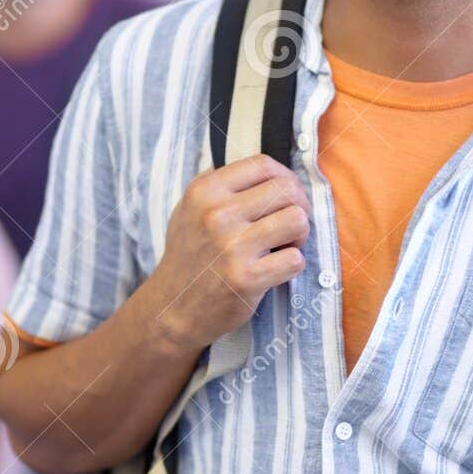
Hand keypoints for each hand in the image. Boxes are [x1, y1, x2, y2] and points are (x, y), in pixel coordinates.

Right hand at [147, 153, 309, 353]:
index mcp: (204, 191)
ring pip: (297, 220)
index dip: (285, 178)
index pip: (263, 165)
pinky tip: (275, 269)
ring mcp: (232, 247)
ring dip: (299, 235)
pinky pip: (295, 259)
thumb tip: (266, 169)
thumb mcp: (189, 209)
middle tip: (289, 225)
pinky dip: (292, 265)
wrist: (173, 308)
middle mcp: (217, 215)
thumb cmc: (189, 256)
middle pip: (287, 190)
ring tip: (284, 245)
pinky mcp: (246, 278)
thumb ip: (221, 185)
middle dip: (298, 207)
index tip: (286, 196)